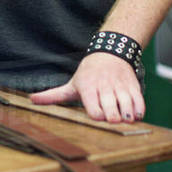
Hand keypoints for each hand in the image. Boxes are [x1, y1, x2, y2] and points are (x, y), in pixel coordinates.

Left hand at [28, 52, 144, 122]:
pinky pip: (139, 102)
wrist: (110, 53)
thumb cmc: (88, 74)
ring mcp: (120, 86)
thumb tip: (31, 100)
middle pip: (111, 110)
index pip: (94, 108)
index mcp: (88, 88)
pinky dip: (139, 111)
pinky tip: (134, 114)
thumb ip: (53, 95)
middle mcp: (104, 87)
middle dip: (113, 117)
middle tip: (113, 119)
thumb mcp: (71, 84)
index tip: (98, 116)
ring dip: (128, 115)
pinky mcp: (133, 86)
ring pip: (127, 106)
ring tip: (125, 118)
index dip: (97, 115)